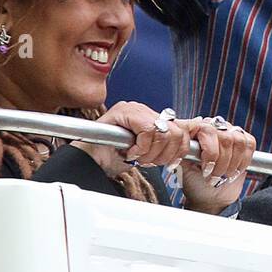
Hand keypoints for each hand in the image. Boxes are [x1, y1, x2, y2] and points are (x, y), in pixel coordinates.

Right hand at [73, 101, 190, 179]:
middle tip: (149, 161)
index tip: (173, 162)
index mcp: (151, 119)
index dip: (181, 148)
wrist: (88, 162)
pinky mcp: (123, 111)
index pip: (181, 127)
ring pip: (164, 131)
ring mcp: (133, 109)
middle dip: (165, 154)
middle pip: (176, 131)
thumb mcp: (146, 155)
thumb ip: (163, 147)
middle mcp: (144, 110)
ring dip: (152, 152)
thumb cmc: (112, 159)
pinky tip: (129, 152)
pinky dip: (141, 147)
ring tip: (138, 157)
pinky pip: (147, 130)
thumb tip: (184, 147)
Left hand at [178, 116, 255, 214]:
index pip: (207, 130)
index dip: (210, 153)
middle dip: (221, 162)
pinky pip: (250, 144)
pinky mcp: (245, 141)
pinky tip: (234, 170)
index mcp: (196, 130)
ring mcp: (231, 132)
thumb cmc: (195, 182)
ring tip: (224, 175)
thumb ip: (185, 153)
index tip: (206, 171)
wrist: (210, 196)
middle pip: (225, 137)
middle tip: (214, 176)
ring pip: (238, 141)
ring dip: (231, 163)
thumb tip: (186, 144)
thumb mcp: (185, 168)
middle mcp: (215, 127)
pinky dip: (243, 161)